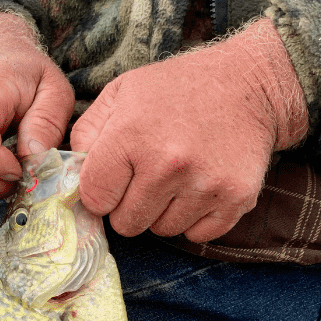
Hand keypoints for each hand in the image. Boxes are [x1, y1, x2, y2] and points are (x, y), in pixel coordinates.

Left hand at [70, 18, 308, 241]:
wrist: (248, 85)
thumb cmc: (178, 88)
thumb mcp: (122, 93)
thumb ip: (87, 132)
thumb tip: (72, 174)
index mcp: (132, 136)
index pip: (95, 198)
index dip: (101, 193)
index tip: (114, 180)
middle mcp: (168, 165)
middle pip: (128, 224)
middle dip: (131, 206)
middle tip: (147, 179)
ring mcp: (204, 186)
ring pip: (163, 231)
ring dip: (164, 212)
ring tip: (177, 179)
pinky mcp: (235, 200)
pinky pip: (197, 235)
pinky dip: (195, 219)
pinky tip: (199, 189)